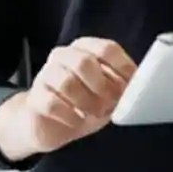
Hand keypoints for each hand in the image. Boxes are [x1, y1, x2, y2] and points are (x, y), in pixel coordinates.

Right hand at [0, 37, 136, 160]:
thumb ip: (120, 84)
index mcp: (85, 48)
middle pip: (84, 61)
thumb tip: (138, 86)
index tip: (131, 88)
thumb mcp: (107, 93)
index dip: (122, 69)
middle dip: (102, 86)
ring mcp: (45, 74)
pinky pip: (52, 103)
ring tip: (95, 113)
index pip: (107, 48)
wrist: (49, 124)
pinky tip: (77, 121)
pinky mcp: (34, 97)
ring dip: (86, 102)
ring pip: (67, 82)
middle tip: (110, 103)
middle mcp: (63, 55)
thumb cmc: (85, 102)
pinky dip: (70, 115)